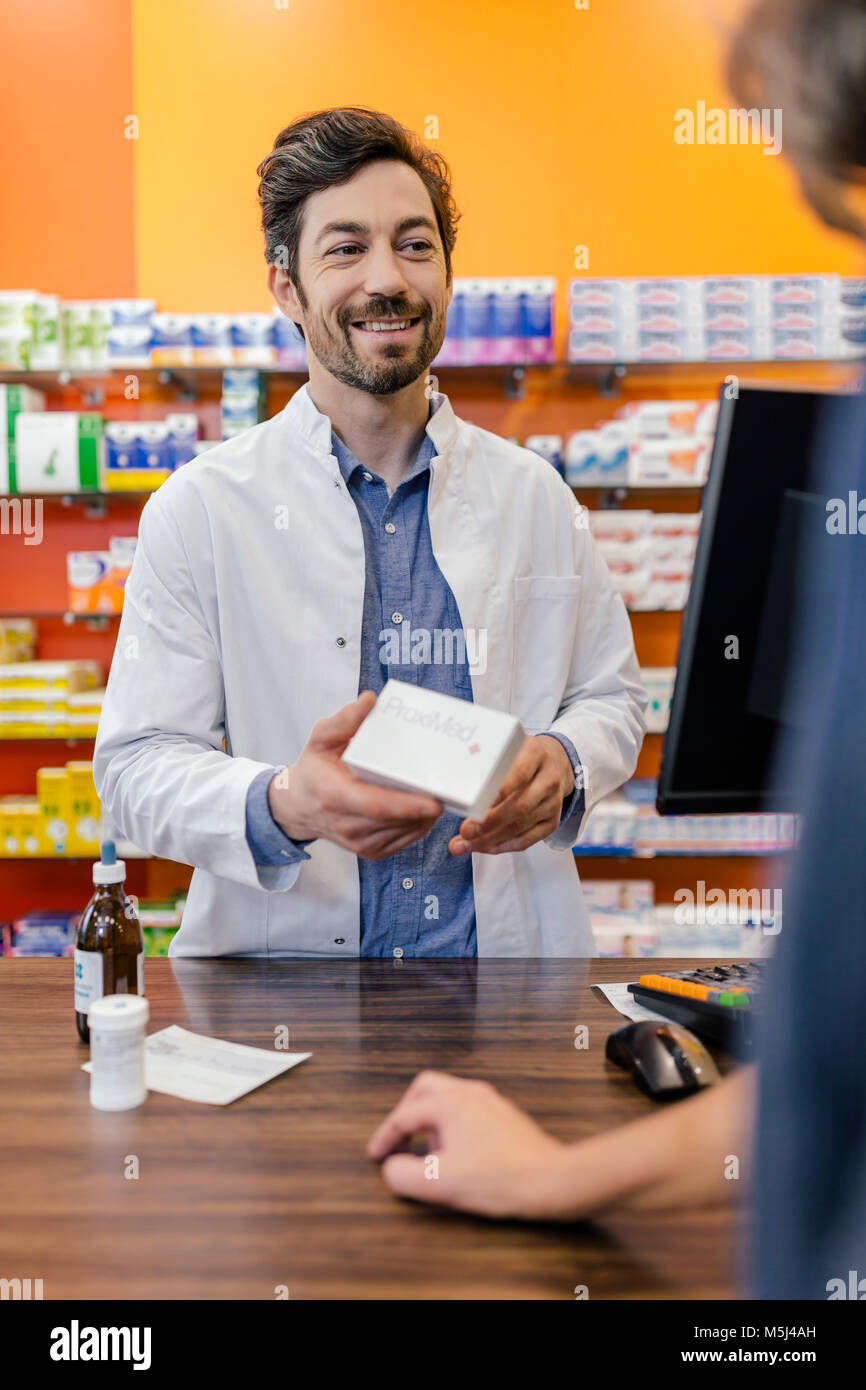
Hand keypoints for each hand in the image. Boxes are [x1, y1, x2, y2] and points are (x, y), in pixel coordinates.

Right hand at [268, 691, 443, 859]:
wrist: (297, 806)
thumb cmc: (314, 769)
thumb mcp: (321, 738)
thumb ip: (344, 720)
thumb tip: (370, 700)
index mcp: (335, 796)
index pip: (376, 806)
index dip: (407, 805)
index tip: (435, 801)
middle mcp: (347, 825)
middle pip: (397, 820)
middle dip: (427, 806)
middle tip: (453, 788)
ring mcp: (359, 843)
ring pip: (405, 832)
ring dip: (427, 816)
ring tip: (444, 792)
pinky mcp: (370, 852)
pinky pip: (404, 840)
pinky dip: (419, 825)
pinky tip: (427, 807)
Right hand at [367, 1070, 567, 1219]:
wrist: (550, 1181)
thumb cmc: (500, 1179)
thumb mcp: (439, 1184)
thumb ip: (403, 1175)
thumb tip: (392, 1168)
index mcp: (450, 1103)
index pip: (404, 1115)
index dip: (384, 1137)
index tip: (376, 1156)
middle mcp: (470, 1093)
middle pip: (424, 1089)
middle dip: (405, 1114)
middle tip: (397, 1139)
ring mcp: (491, 1101)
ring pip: (448, 1097)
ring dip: (430, 1121)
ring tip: (428, 1153)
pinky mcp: (505, 1116)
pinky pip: (467, 1109)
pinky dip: (451, 1126)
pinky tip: (457, 1155)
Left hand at [448, 734, 573, 855]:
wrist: (555, 761)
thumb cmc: (521, 756)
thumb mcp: (508, 747)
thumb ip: (487, 759)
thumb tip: (452, 777)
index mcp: (536, 754)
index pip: (518, 774)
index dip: (497, 792)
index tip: (474, 805)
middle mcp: (548, 779)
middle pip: (519, 806)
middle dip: (488, 823)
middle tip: (465, 831)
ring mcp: (553, 802)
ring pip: (520, 826)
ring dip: (490, 839)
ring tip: (464, 844)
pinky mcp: (552, 821)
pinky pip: (527, 840)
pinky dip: (503, 846)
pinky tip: (483, 847)